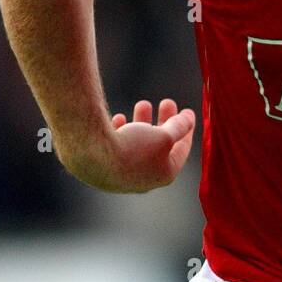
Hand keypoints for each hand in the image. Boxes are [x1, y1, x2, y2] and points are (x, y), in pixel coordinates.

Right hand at [59, 98, 195, 192]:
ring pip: (138, 145)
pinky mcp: (103, 169)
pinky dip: (122, 132)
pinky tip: (119, 118)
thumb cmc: (133, 147)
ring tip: (143, 103)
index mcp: (164, 175)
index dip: (187, 129)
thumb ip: (179, 127)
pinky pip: (117, 148)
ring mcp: (122, 176)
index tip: (188, 112)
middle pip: (160, 147)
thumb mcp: (164, 135)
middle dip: (165, 123)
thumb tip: (189, 119)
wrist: (91, 156)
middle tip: (167, 102)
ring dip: (143, 123)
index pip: (181, 150)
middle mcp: (144, 179)